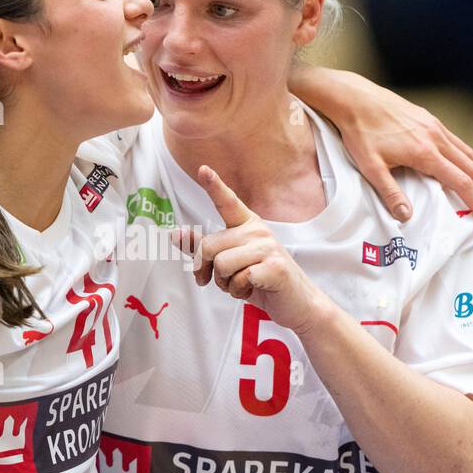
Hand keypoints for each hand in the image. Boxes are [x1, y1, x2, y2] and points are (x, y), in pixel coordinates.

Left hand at [173, 165, 331, 335]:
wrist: (297, 302)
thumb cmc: (261, 280)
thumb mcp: (229, 263)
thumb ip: (203, 248)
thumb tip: (175, 234)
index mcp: (247, 225)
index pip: (228, 202)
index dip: (214, 186)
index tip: (203, 169)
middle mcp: (257, 231)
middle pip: (209, 246)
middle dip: (207, 270)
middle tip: (223, 280)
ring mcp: (268, 247)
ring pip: (220, 264)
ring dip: (225, 283)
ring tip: (242, 284)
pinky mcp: (274, 267)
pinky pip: (238, 279)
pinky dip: (239, 291)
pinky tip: (254, 289)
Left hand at [330, 72, 472, 224]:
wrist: (356, 98)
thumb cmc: (360, 133)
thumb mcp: (370, 167)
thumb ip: (390, 193)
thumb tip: (406, 217)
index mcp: (425, 153)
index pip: (460, 182)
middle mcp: (436, 138)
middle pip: (472, 170)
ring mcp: (435, 127)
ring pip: (467, 154)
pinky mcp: (430, 121)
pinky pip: (457, 143)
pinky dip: (468, 160)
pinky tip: (468, 167)